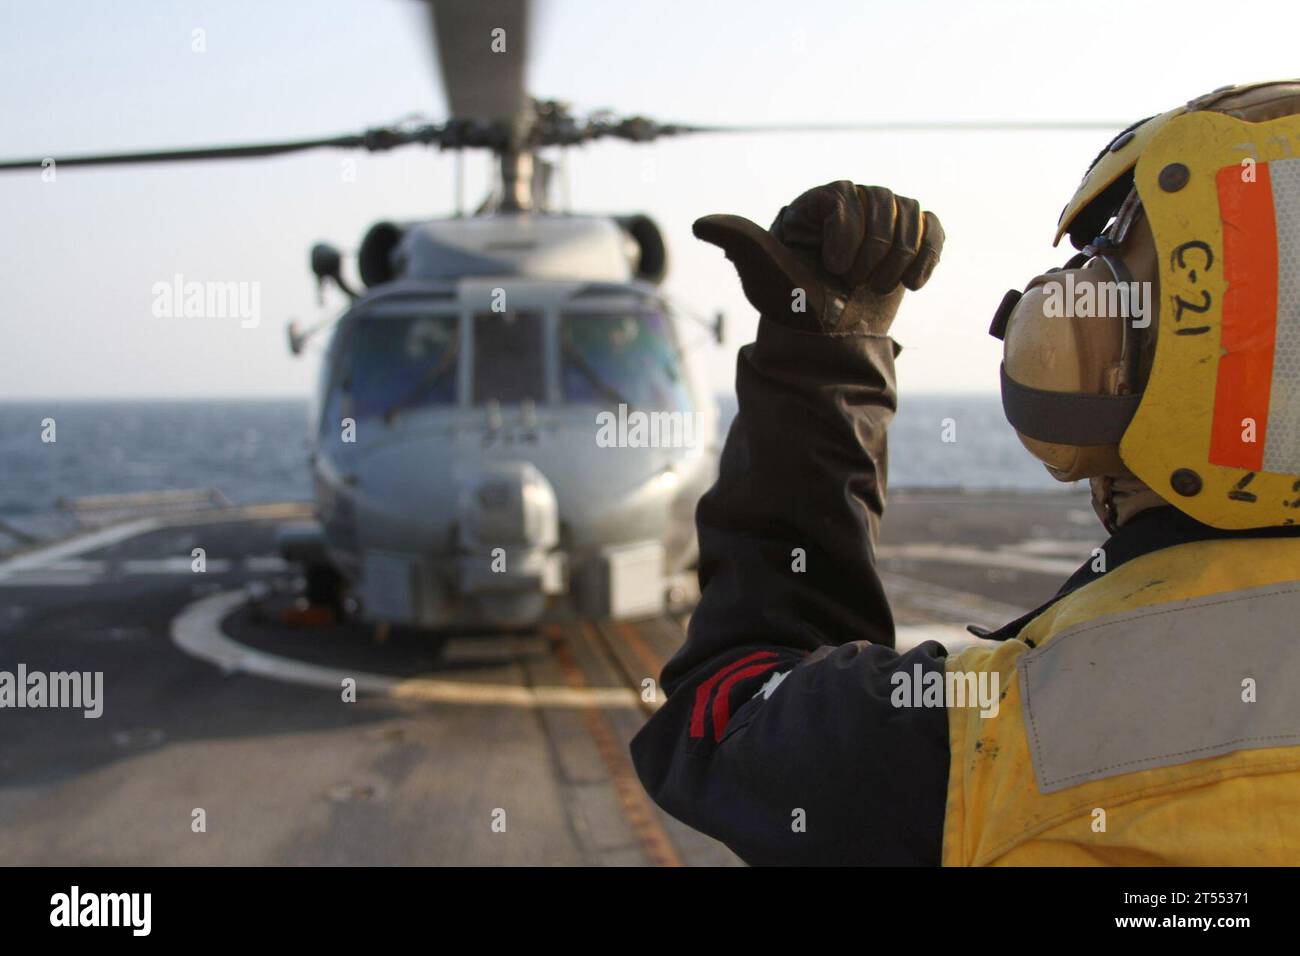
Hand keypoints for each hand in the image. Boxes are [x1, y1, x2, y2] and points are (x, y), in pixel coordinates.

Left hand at [693, 181, 943, 333]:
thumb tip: (699, 224)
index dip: (849, 233)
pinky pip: (933, 227)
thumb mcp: (763, 271)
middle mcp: (851, 204)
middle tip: (856, 281)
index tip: (837, 269)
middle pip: (885, 200)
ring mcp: (882, 222)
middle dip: (875, 248)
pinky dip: (929, 253)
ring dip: (900, 256)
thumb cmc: (791, 304)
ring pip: (911, 213)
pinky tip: (913, 283)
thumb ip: (738, 240)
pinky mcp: (908, 241)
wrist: (826, 340)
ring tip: (877, 286)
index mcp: (817, 204)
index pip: (847, 194)